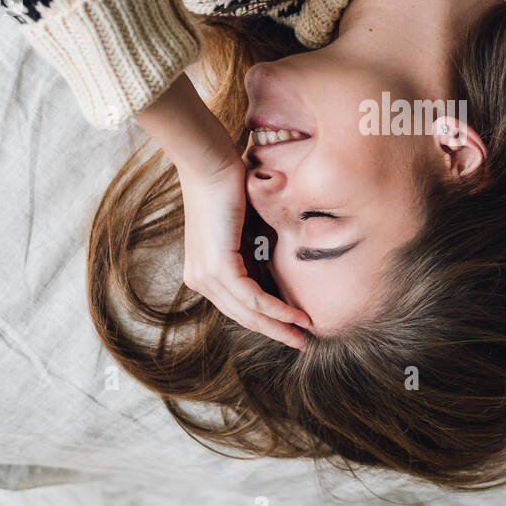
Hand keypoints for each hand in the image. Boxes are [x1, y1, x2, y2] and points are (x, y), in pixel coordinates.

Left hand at [136, 72, 310, 348]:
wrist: (208, 162)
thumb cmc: (226, 184)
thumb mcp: (244, 224)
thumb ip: (255, 246)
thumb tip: (278, 257)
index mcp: (204, 271)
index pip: (238, 304)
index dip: (267, 319)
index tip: (293, 326)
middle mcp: (201, 278)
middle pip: (243, 315)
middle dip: (275, 332)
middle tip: (302, 343)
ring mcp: (207, 275)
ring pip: (248, 312)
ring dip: (280, 326)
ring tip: (305, 336)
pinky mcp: (218, 267)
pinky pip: (253, 298)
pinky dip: (277, 309)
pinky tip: (296, 317)